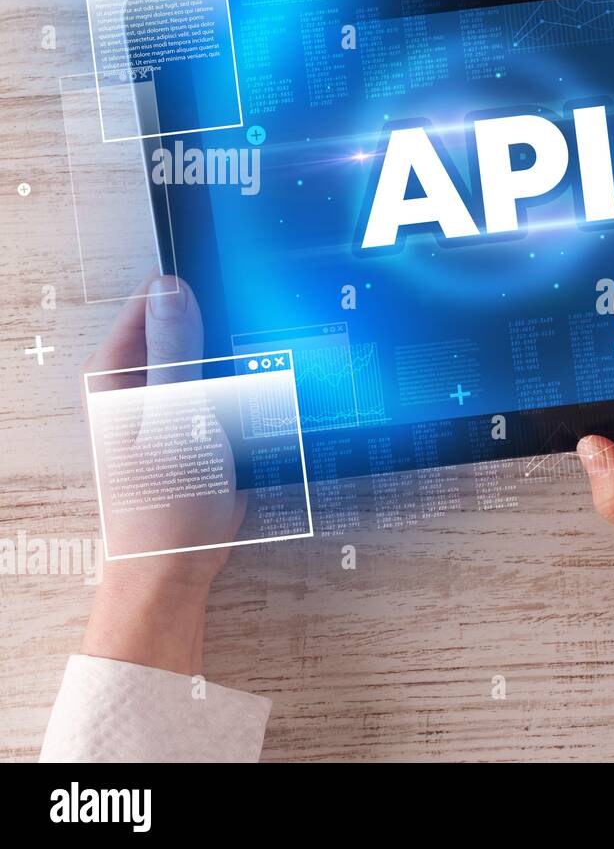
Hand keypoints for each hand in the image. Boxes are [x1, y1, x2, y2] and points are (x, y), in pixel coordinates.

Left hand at [80, 274, 242, 674]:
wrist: (177, 563)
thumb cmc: (164, 499)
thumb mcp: (173, 414)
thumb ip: (173, 348)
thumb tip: (171, 287)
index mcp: (114, 373)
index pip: (152, 302)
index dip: (191, 291)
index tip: (231, 285)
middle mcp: (135, 384)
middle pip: (183, 326)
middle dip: (221, 326)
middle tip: (253, 331)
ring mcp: (166, 405)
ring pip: (208, 357)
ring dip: (235, 359)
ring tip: (262, 366)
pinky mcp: (193, 427)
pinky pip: (222, 390)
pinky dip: (242, 388)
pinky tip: (264, 394)